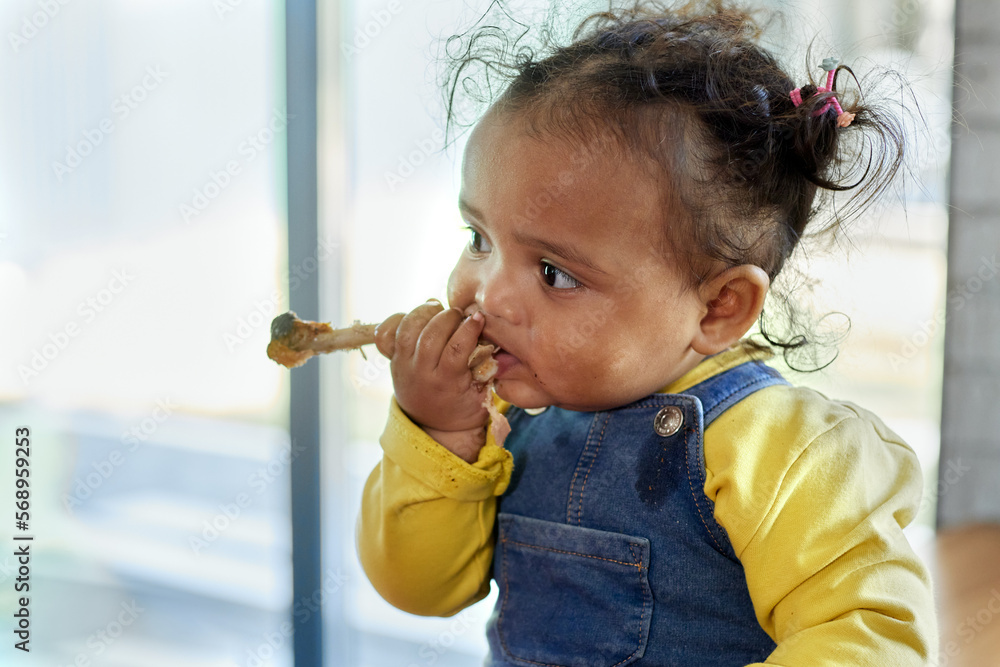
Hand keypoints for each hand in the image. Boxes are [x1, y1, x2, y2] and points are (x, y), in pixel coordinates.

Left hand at [374, 300, 489, 461]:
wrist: (433, 425)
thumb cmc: (463, 407)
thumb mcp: (482, 397)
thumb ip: (487, 371)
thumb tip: (489, 340)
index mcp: (446, 383)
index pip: (456, 349)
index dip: (469, 328)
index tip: (479, 318)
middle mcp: (421, 373)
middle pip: (431, 336)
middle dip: (448, 317)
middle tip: (459, 314)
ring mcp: (403, 365)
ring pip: (407, 330)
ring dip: (423, 313)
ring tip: (438, 309)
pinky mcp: (392, 359)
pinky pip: (384, 334)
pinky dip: (396, 319)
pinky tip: (415, 317)